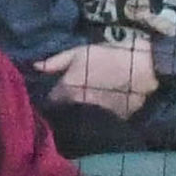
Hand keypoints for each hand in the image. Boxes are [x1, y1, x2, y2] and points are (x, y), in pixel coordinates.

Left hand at [39, 37, 157, 117]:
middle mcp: (77, 107)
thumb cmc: (108, 55)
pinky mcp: (109, 123)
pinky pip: (96, 124)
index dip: (51, 98)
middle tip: (67, 103)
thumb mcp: (79, 52)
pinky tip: (98, 113)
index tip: (54, 95)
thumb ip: (56, 62)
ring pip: (78, 121)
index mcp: (67, 90)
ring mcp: (93, 117)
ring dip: (77, 117)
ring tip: (81, 110)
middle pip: (63, 114)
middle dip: (62, 110)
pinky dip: (94, 121)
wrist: (140, 68)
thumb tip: (35, 67)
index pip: (50, 101)